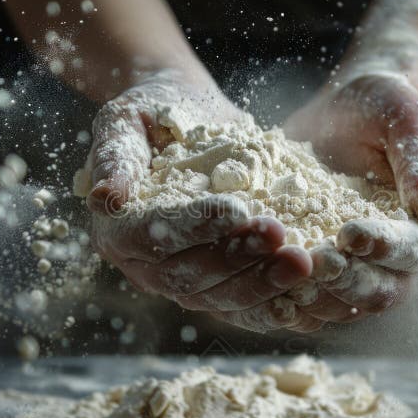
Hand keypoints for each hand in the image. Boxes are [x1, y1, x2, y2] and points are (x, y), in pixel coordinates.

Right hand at [80, 71, 318, 331]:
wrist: (186, 116)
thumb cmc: (152, 113)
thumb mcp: (124, 122)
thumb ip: (114, 156)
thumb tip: (106, 197)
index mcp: (119, 231)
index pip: (155, 238)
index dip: (197, 228)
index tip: (238, 210)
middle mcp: (149, 266)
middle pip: (192, 278)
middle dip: (239, 258)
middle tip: (282, 237)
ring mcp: (186, 279)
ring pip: (224, 298)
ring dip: (265, 283)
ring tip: (304, 261)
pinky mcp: (220, 281)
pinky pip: (247, 304)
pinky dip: (278, 300)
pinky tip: (311, 288)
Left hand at [283, 74, 417, 322]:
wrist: (348, 108)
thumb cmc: (388, 108)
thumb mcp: (410, 121)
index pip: (413, 253)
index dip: (383, 249)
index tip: (348, 234)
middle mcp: (400, 262)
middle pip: (378, 291)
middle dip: (345, 280)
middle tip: (310, 259)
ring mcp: (359, 270)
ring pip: (340, 302)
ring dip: (312, 292)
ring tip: (280, 267)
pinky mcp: (322, 268)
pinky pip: (306, 293)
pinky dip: (285, 291)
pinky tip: (260, 274)